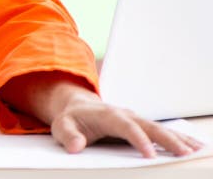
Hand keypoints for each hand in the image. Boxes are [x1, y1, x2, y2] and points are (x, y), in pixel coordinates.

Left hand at [1, 72, 204, 156]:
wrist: (76, 105)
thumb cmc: (72, 118)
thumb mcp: (62, 125)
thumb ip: (68, 135)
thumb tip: (75, 146)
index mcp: (108, 115)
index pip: (126, 126)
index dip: (138, 139)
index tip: (150, 154)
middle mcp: (126, 115)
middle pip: (150, 126)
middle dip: (168, 139)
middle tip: (185, 153)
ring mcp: (136, 120)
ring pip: (161, 129)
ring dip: (179, 139)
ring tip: (197, 151)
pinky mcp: (141, 126)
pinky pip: (163, 132)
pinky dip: (179, 139)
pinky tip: (193, 147)